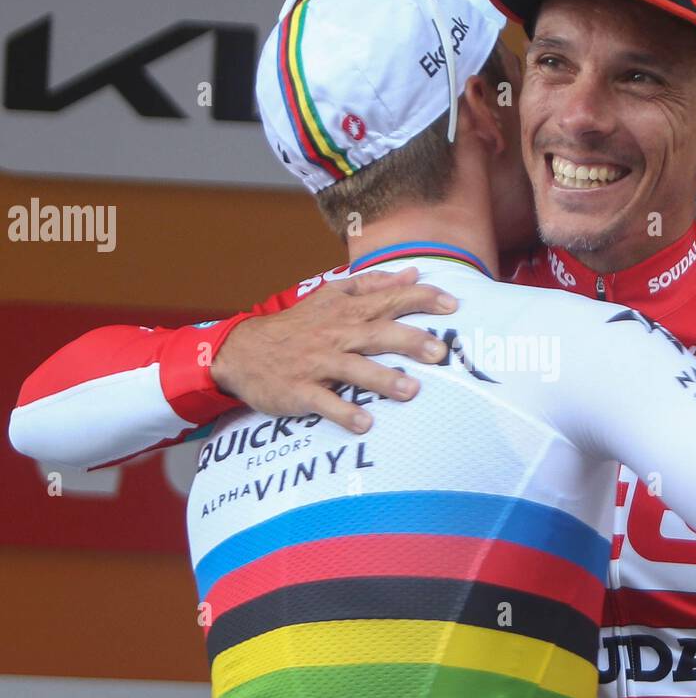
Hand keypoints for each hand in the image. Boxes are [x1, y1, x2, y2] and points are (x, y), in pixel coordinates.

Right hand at [211, 267, 456, 432]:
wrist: (241, 351)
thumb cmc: (296, 326)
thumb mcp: (330, 296)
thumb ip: (372, 284)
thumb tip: (413, 274)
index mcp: (345, 311)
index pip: (388, 299)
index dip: (420, 299)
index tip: (452, 304)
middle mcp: (334, 334)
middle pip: (377, 333)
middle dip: (409, 341)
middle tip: (440, 352)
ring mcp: (316, 363)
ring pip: (353, 369)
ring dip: (383, 379)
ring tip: (411, 391)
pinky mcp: (299, 390)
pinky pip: (323, 402)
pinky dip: (343, 412)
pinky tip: (364, 424)